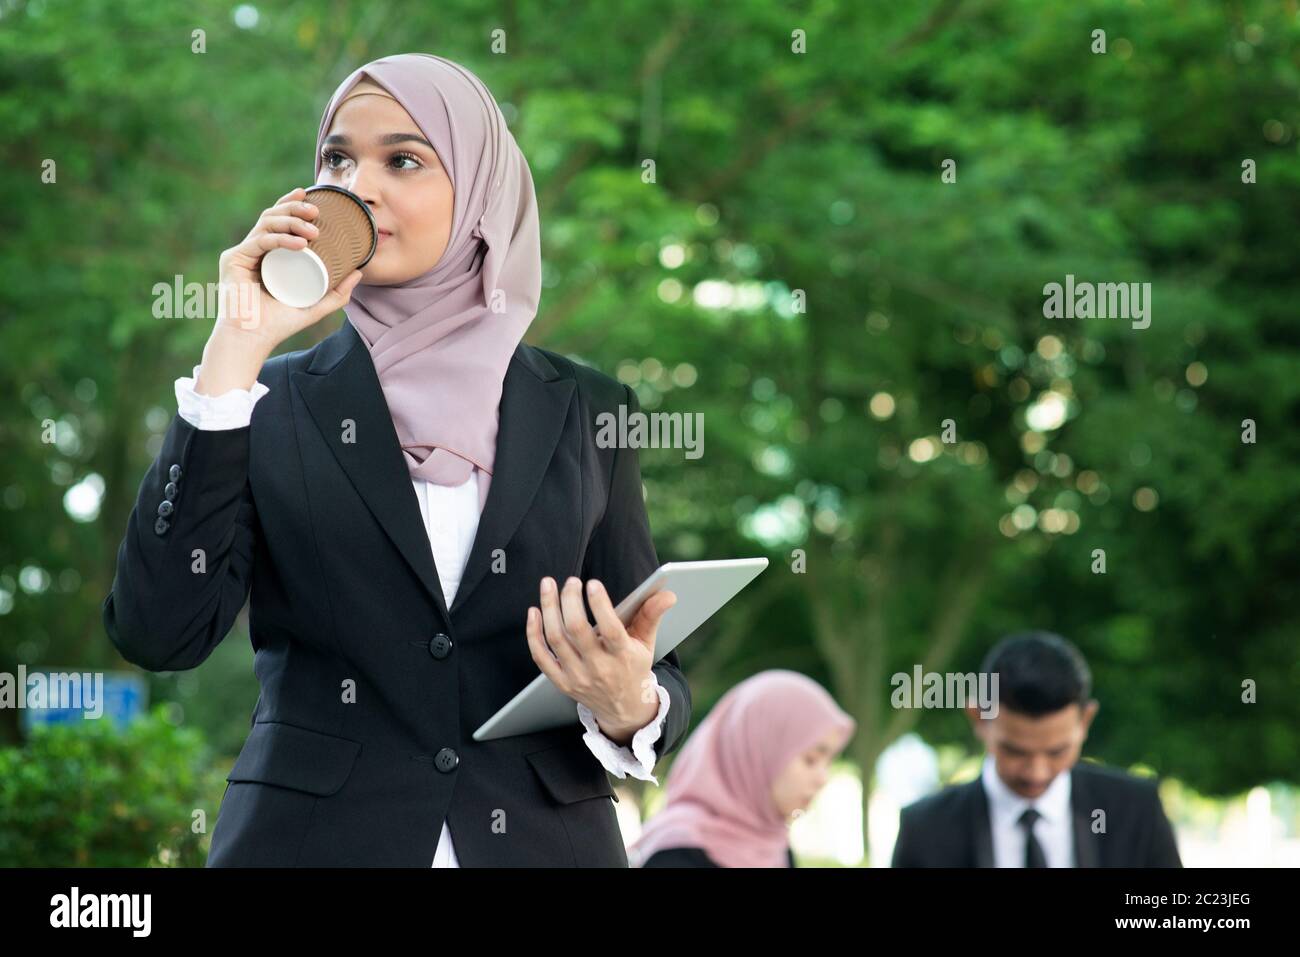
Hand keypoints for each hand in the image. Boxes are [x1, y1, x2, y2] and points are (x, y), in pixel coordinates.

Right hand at [214, 186, 363, 349]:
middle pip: (272, 216)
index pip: (278, 221)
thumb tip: (359, 272)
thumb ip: (337, 293)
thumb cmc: (279, 324)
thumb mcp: (315, 306)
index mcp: (268, 254)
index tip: (311, 197)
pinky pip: (258, 242)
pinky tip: (299, 243)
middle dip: (294, 208)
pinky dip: (279, 239)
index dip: (292, 205)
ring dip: (291, 221)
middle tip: (316, 212)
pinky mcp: (233, 260)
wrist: (253, 340)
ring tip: (313, 230)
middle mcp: (253, 249)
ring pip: (265, 223)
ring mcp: (242, 253)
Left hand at [525, 576, 676, 743]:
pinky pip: (541, 657)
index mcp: (623, 656)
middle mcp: (599, 668)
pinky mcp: (562, 682)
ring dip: (549, 608)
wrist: (624, 710)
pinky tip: (534, 612)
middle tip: (571, 581)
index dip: (599, 604)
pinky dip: (534, 633)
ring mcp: (578, 676)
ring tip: (549, 585)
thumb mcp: (647, 643)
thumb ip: (652, 615)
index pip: (610, 630)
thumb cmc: (634, 667)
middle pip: (577, 630)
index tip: (593, 583)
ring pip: (556, 639)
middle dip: (570, 600)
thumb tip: (667, 594)